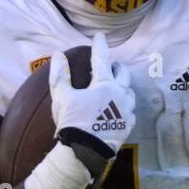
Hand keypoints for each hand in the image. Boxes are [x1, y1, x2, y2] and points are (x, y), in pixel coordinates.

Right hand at [49, 32, 135, 154]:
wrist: (86, 152)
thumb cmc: (73, 122)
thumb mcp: (62, 97)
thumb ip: (60, 74)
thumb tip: (57, 54)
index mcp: (103, 84)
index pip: (102, 59)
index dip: (100, 45)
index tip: (100, 36)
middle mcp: (119, 94)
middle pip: (123, 74)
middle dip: (117, 67)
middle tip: (112, 65)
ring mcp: (126, 110)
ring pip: (130, 92)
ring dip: (124, 86)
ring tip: (117, 86)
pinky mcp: (128, 125)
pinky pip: (130, 111)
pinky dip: (126, 106)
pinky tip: (120, 108)